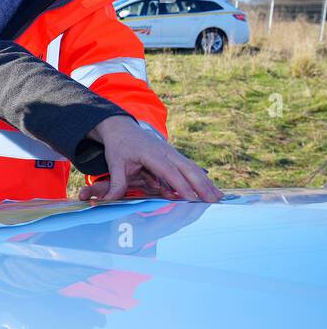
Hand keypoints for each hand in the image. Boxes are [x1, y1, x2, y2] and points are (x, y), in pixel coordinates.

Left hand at [83, 115, 220, 202]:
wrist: (122, 128)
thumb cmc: (119, 146)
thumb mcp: (115, 163)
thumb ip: (116, 183)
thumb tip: (109, 200)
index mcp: (151, 153)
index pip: (168, 171)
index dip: (180, 184)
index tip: (190, 197)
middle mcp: (165, 152)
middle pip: (187, 169)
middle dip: (201, 185)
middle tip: (213, 200)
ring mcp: (172, 152)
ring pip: (192, 168)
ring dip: (206, 182)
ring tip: (219, 197)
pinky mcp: (174, 155)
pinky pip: (189, 167)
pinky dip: (201, 178)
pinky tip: (211, 189)